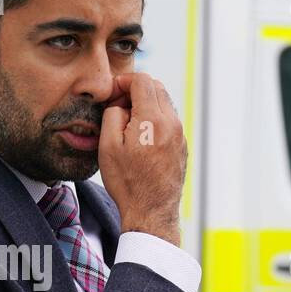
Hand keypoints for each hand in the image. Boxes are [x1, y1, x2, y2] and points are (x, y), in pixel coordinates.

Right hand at [97, 72, 185, 247]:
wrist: (151, 211)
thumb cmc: (127, 182)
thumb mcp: (108, 146)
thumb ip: (113, 114)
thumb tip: (120, 102)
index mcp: (153, 119)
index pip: (142, 80)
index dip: (124, 81)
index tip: (112, 93)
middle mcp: (171, 123)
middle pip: (156, 87)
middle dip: (135, 90)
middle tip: (118, 105)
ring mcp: (180, 135)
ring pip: (164, 103)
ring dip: (146, 104)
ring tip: (128, 124)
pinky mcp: (182, 146)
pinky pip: (169, 121)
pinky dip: (155, 119)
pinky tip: (140, 138)